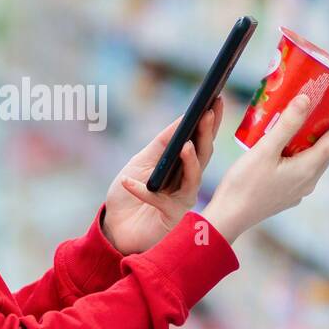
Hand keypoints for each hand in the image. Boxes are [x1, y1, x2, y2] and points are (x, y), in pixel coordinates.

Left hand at [102, 94, 224, 253]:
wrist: (113, 229)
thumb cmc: (128, 194)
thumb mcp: (142, 161)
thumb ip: (162, 143)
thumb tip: (184, 118)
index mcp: (182, 166)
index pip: (201, 140)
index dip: (210, 121)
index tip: (215, 99)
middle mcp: (188, 183)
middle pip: (203, 155)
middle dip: (207, 134)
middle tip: (209, 113)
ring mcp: (182, 202)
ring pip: (194, 179)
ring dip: (191, 161)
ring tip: (186, 145)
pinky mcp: (170, 219)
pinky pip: (159, 201)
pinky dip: (141, 190)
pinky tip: (128, 181)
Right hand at [203, 92, 328, 244]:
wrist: (229, 217)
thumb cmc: (244, 185)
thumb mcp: (264, 150)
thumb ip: (287, 125)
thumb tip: (306, 100)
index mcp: (308, 168)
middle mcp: (309, 180)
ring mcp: (299, 189)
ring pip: (317, 158)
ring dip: (321, 139)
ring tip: (319, 120)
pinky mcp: (288, 193)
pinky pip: (304, 166)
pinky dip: (306, 150)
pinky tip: (293, 144)